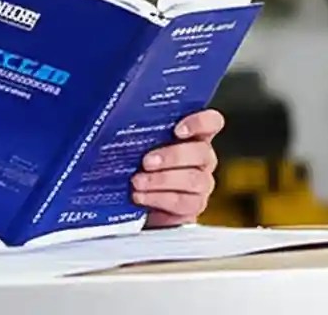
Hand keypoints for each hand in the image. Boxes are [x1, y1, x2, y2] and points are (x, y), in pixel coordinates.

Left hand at [132, 109, 223, 227]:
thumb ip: (139, 132)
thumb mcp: (138, 144)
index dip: (200, 123)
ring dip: (162, 180)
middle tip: (146, 161)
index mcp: (193, 135)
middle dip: (172, 156)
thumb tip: (115, 121)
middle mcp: (202, 157)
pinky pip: (184, 202)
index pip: (211, 122)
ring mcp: (201, 182)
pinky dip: (159, 199)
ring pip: (194, 180)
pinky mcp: (194, 205)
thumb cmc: (137, 163)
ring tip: (137, 182)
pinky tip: (140, 196)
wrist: (136, 199)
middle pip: (201, 152)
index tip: (177, 130)